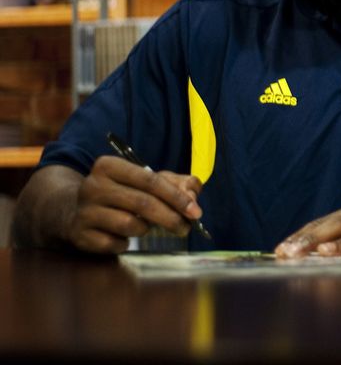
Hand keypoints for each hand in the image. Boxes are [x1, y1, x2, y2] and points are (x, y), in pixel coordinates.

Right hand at [67, 155, 203, 253]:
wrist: (75, 212)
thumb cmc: (121, 194)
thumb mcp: (145, 181)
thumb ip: (175, 183)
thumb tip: (193, 194)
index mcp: (109, 166)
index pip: (150, 180)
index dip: (176, 197)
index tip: (195, 212)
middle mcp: (92, 186)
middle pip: (143, 203)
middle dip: (170, 218)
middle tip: (186, 228)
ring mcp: (84, 210)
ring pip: (129, 225)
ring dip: (145, 229)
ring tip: (144, 227)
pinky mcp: (79, 234)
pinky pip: (114, 244)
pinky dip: (125, 243)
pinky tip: (123, 237)